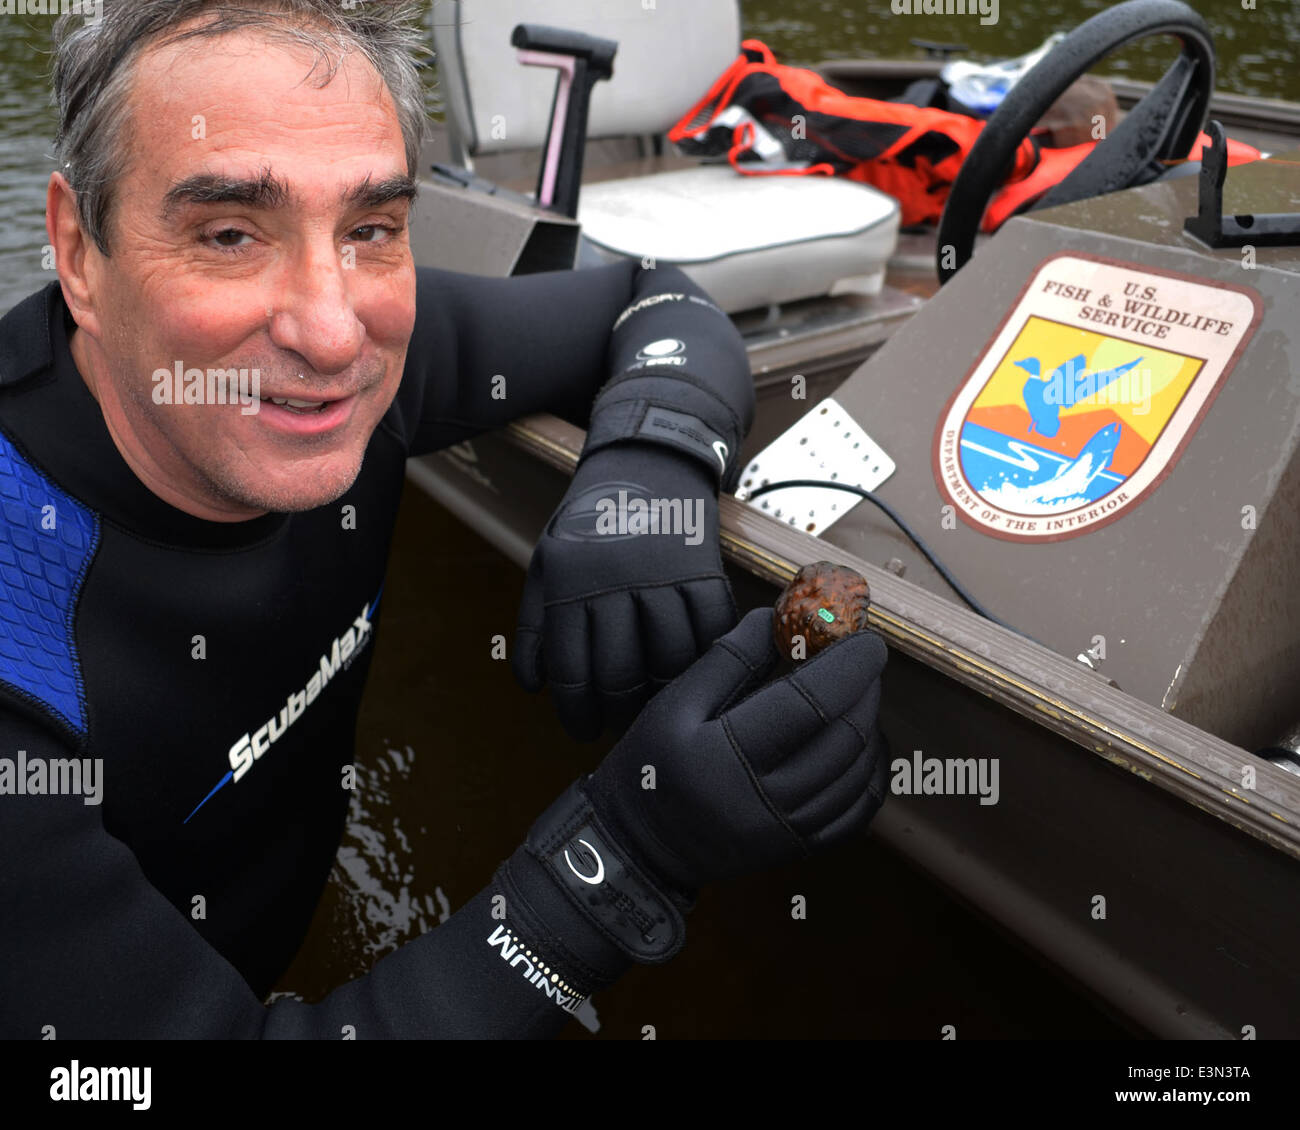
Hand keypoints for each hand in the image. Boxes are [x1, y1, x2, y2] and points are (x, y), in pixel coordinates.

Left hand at [513, 443, 736, 739]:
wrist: (645, 463)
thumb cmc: (589, 523)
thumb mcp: (547, 562)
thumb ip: (534, 626)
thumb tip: (534, 688)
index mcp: (569, 586)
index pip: (571, 673)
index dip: (577, 713)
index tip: (584, 731)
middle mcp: (613, 584)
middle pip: (621, 674)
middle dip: (620, 712)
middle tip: (623, 724)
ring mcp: (662, 576)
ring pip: (670, 660)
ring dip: (667, 692)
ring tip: (660, 704)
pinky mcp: (702, 569)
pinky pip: (710, 630)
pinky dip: (708, 657)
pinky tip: (698, 672)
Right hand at [584, 605, 889, 893]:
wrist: (641, 847)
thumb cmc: (652, 767)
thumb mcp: (675, 704)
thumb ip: (729, 660)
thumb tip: (778, 620)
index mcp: (731, 755)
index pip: (813, 704)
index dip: (849, 667)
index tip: (866, 639)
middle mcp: (768, 799)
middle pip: (845, 736)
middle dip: (865, 689)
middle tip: (861, 660)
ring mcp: (790, 830)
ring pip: (858, 772)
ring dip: (870, 725)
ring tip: (858, 696)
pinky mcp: (800, 848)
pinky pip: (859, 811)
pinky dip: (870, 771)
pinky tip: (861, 745)